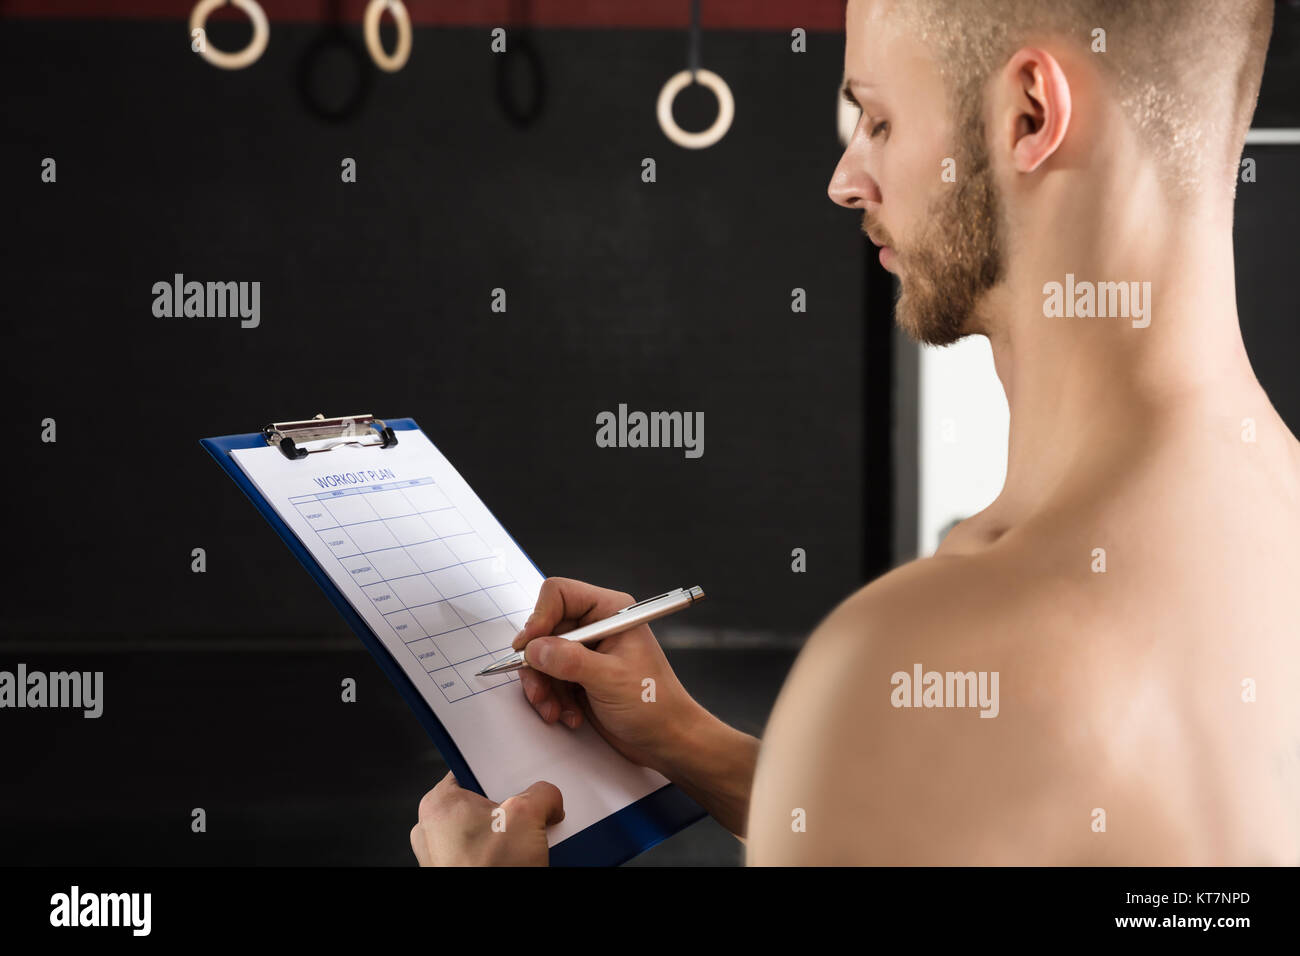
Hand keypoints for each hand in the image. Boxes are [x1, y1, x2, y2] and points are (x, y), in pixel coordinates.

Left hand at [410, 772, 561, 865]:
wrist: (488, 929)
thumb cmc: (490, 872)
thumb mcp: (528, 815)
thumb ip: (542, 793)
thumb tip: (548, 798)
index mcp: (438, 804)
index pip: (471, 771)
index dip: (500, 772)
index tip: (519, 776)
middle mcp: (433, 830)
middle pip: (482, 804)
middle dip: (511, 809)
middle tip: (531, 813)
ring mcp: (443, 858)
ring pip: (485, 832)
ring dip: (511, 835)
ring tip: (531, 839)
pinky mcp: (458, 874)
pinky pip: (485, 855)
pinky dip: (506, 856)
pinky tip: (526, 859)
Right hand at [510, 577, 707, 774]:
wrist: (666, 739)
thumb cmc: (654, 703)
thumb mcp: (610, 679)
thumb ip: (570, 661)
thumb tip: (534, 648)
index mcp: (610, 611)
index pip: (559, 594)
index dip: (539, 616)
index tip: (529, 647)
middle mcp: (596, 626)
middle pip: (545, 628)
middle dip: (538, 663)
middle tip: (539, 690)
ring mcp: (587, 652)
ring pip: (542, 657)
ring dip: (543, 687)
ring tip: (555, 710)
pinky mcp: (580, 675)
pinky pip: (549, 678)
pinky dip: (551, 698)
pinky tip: (569, 715)